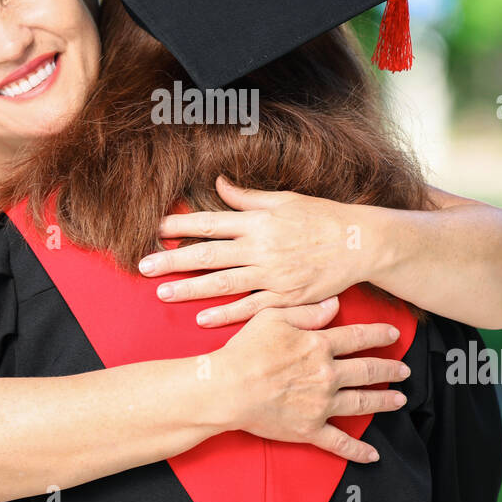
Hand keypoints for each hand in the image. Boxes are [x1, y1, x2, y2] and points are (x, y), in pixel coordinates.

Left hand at [139, 176, 371, 325]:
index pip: (210, 223)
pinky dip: (225, 315)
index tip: (155, 229)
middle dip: (172, 261)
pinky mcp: (285, 297)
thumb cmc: (321, 217)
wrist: (358, 243)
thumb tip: (218, 183)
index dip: (180, 226)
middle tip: (143, 266)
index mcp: (258, 221)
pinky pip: (249, 308)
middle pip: (208, 255)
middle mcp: (260, 248)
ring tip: (162, 293)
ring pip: (222, 284)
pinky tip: (201, 319)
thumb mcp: (284, 199)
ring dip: (189, 289)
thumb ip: (247, 197)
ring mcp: (272, 275)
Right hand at [214, 297, 409, 463]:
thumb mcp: (273, 317)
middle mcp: (326, 374)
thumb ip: (307, 311)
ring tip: (399, 400)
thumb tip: (334, 304)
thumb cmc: (245, 351)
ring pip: (362, 402)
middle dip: (390, 370)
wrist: (227, 388)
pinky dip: (358, 450)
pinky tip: (373, 454)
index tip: (393, 334)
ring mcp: (321, 404)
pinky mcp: (310, 428)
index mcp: (318, 345)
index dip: (378, 335)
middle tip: (404, 370)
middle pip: (367, 370)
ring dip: (384, 401)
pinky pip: (339, 442)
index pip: (357, 337)